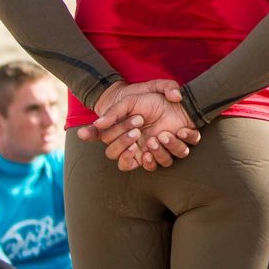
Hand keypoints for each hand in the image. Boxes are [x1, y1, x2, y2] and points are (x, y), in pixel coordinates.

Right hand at [80, 83, 198, 170]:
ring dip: (132, 151)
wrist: (176, 105)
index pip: (98, 135)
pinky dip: (153, 159)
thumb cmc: (151, 102)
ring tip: (152, 138)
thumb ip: (115, 111)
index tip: (92, 130)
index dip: (91, 134)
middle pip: (111, 152)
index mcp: (115, 129)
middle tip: (137, 129)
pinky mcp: (156, 157)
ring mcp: (139, 152)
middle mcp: (124, 143)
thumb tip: (98, 123)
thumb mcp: (131, 101)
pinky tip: (159, 145)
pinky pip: (149, 167)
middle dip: (122, 141)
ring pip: (125, 164)